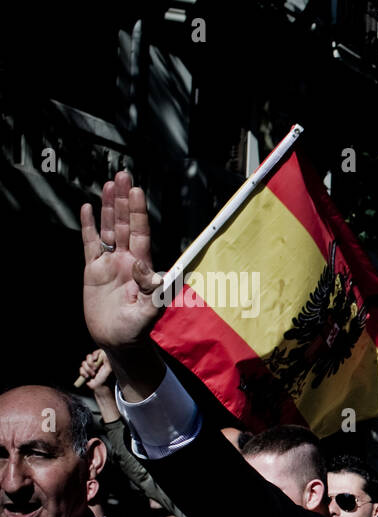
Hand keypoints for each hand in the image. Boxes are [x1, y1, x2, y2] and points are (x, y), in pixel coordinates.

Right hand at [79, 350, 111, 390]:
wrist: (101, 387)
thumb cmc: (107, 378)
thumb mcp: (109, 369)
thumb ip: (107, 360)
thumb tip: (103, 352)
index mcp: (103, 360)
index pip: (98, 352)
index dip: (95, 354)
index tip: (95, 359)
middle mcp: (96, 362)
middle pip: (88, 356)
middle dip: (90, 363)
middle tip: (95, 369)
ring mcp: (90, 367)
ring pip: (84, 363)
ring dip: (87, 369)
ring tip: (93, 375)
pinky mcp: (85, 372)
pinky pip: (81, 369)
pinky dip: (83, 373)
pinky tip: (87, 376)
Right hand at [80, 171, 164, 353]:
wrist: (117, 341)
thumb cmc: (137, 330)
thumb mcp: (149, 313)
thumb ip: (152, 291)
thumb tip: (147, 267)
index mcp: (142, 266)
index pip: (141, 232)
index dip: (139, 212)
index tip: (137, 191)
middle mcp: (127, 260)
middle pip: (126, 224)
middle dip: (125, 200)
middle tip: (124, 175)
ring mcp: (110, 263)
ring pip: (110, 229)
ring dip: (110, 207)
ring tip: (110, 184)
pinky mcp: (93, 270)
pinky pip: (90, 243)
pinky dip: (89, 226)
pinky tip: (87, 209)